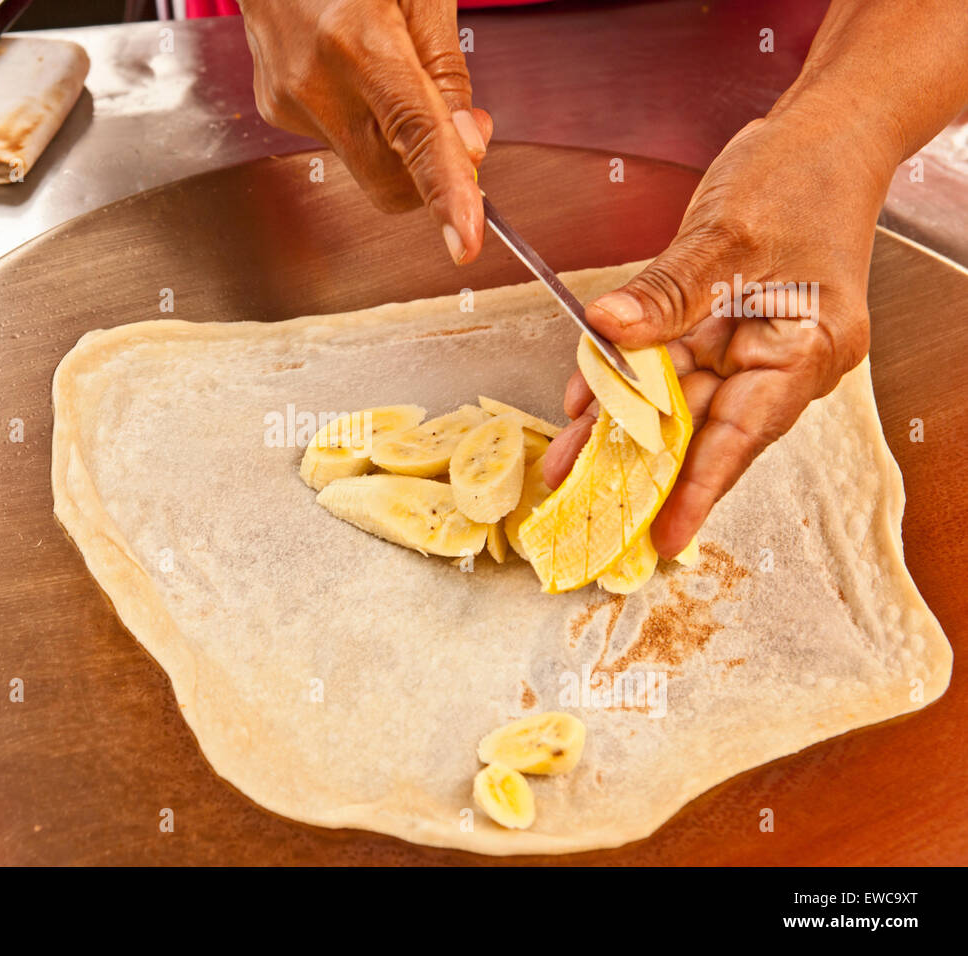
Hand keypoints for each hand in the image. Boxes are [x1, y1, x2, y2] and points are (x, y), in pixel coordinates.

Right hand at [237, 0, 491, 262]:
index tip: (464, 241)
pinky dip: (365, 121)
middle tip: (462, 127)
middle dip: (432, 175)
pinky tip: (353, 68)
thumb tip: (467, 148)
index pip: (414, 136)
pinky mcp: (273, 110)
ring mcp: (286, 100)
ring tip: (395, 75)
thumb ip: (447, 70)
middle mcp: (313, 80)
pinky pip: (339, 141)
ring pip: (367, 167)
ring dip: (397, 142)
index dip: (445, 193)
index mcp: (356, 41)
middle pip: (389, 180)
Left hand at [541, 111, 896, 557]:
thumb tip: (609, 331)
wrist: (824, 132)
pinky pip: (670, 364)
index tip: (665, 534)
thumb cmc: (802, 175)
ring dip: (621, 426)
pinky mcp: (721, 326)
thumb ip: (668, 292)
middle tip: (583, 497)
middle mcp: (780, 358)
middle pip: (702, 426)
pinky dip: (628, 380)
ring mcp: (750, 344)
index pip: (743, 432)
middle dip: (641, 462)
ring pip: (677, 400)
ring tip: (567, 457)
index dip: (699, 486)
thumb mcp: (730, 234)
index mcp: (806, 348)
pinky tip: (583, 399)